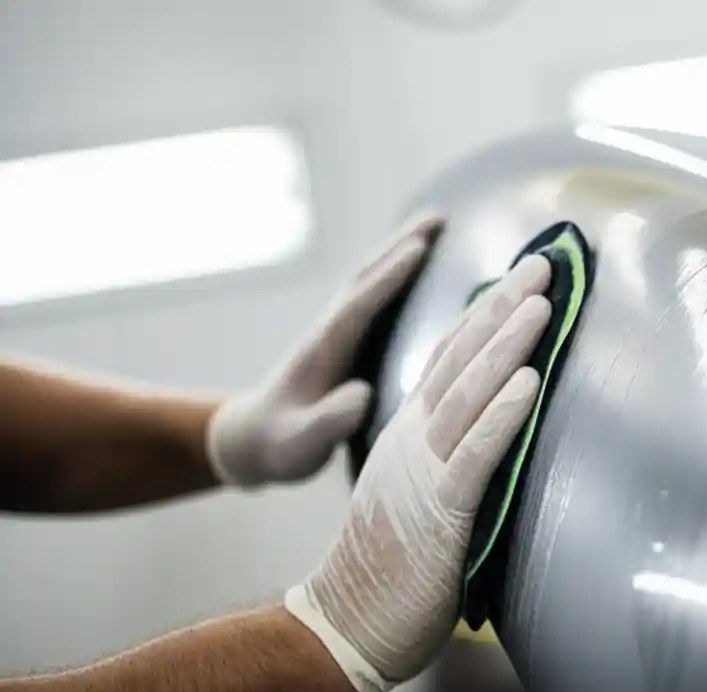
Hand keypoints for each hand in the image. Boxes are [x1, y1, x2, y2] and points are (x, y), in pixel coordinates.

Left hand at [206, 216, 438, 487]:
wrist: (254, 440)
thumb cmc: (280, 447)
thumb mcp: (301, 445)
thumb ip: (328, 423)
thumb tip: (361, 396)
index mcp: (324, 351)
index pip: (359, 305)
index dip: (388, 277)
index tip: (419, 249)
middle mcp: (330, 330)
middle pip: (366, 277)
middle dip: (400, 245)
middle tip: (440, 217)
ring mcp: (336, 329)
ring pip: (370, 277)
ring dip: (400, 247)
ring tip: (436, 223)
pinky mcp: (345, 336)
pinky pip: (376, 291)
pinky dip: (397, 267)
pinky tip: (420, 258)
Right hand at [284, 254, 551, 691]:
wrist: (345, 620)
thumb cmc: (393, 560)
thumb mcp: (418, 487)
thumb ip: (449, 451)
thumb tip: (491, 422)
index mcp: (409, 431)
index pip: (449, 357)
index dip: (486, 312)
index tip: (521, 276)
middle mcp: (413, 439)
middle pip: (460, 358)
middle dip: (502, 306)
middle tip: (541, 262)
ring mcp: (423, 472)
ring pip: (468, 394)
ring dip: (508, 345)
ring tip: (542, 302)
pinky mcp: (439, 512)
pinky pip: (475, 455)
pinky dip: (502, 415)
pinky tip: (530, 383)